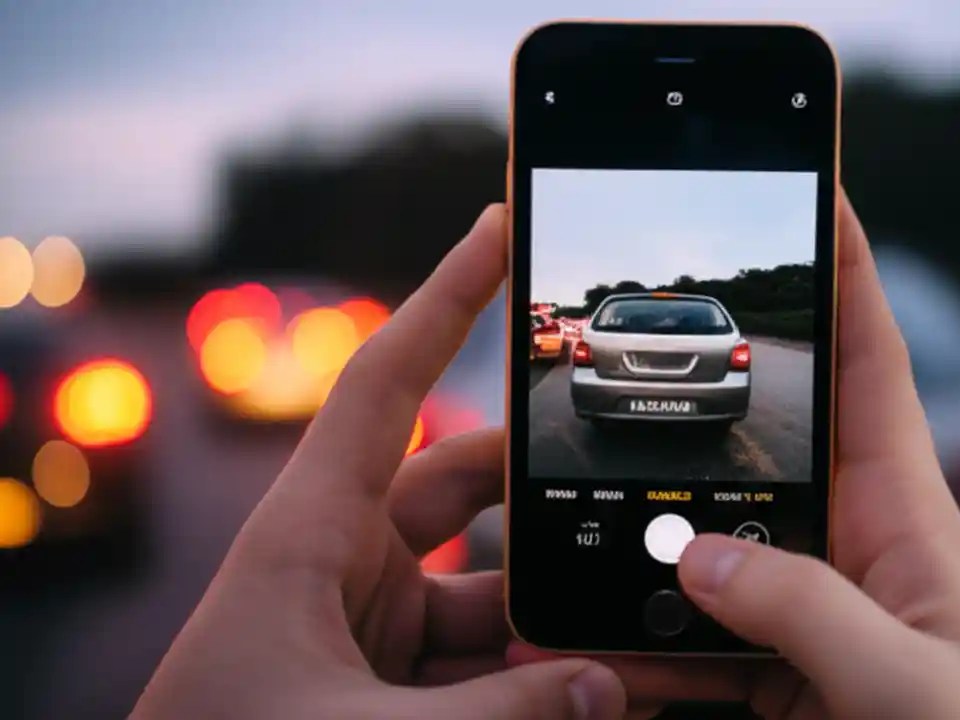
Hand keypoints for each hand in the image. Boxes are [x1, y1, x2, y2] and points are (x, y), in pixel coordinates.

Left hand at [133, 206, 625, 719]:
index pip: (388, 382)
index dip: (446, 296)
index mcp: (309, 533)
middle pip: (472, 484)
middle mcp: (346, 564)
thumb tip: (609, 687)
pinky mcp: (398, 685)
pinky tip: (602, 692)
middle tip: (632, 478)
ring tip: (637, 630)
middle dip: (551, 485)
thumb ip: (502, 713)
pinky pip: (488, 660)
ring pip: (494, 586)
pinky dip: (542, 674)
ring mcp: (375, 626)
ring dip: (556, 609)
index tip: (501, 227)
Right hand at [509, 193, 959, 718]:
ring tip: (565, 534)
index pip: (871, 365)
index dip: (848, 274)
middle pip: (757, 443)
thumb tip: (700, 559)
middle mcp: (848, 545)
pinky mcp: (773, 663)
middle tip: (610, 365)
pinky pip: (687, 631)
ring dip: (639, 539)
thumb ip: (810, 615)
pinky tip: (590, 644)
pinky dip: (635, 637)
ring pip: (704, 540)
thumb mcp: (909, 686)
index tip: (813, 194)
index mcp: (903, 518)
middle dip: (689, 402)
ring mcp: (805, 603)